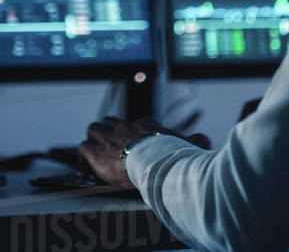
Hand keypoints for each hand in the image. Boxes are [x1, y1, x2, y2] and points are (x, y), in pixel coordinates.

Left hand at [78, 116, 210, 187]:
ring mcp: (109, 139)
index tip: (135, 143)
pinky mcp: (97, 153)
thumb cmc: (170, 156)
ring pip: (94, 129)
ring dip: (95, 140)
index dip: (133, 133)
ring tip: (97, 154)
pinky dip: (84, 156)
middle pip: (110, 122)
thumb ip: (195, 141)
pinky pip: (83, 148)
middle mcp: (125, 128)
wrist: (155, 162)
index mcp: (145, 126)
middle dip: (109, 131)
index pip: (136, 123)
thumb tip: (204, 139)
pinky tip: (88, 166)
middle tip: (111, 145)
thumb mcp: (187, 145)